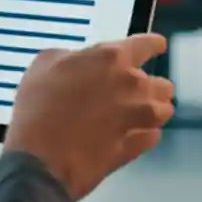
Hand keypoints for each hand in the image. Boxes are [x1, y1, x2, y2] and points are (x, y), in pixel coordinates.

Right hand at [4, 34, 173, 200]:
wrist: (38, 157)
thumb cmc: (37, 108)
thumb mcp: (45, 63)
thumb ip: (72, 56)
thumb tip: (78, 61)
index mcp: (112, 58)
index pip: (147, 44)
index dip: (152, 45)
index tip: (156, 46)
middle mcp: (132, 85)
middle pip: (160, 82)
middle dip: (151, 86)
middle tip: (135, 91)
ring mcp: (136, 118)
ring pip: (164, 110)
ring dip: (154, 110)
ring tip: (140, 113)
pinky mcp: (133, 147)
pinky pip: (152, 137)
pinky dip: (145, 134)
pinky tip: (134, 134)